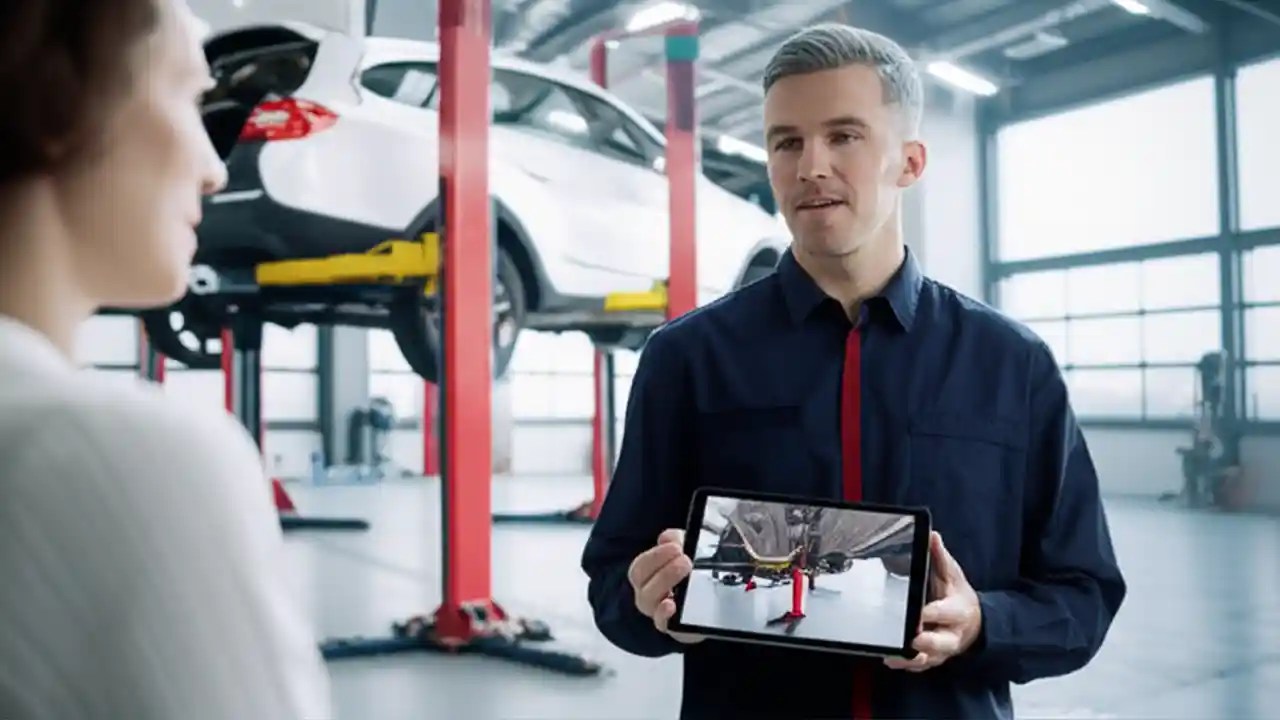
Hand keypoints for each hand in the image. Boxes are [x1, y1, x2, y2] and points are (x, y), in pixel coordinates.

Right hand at [627, 529, 703, 644]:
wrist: (710, 603)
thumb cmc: (691, 573)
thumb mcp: (686, 550)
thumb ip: (676, 540)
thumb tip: (667, 538)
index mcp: (646, 575)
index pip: (640, 566)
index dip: (655, 556)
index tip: (676, 547)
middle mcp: (647, 595)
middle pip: (641, 582)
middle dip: (663, 569)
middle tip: (685, 560)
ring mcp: (658, 613)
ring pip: (648, 602)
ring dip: (664, 583)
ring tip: (685, 571)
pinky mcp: (674, 628)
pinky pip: (662, 624)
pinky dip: (663, 615)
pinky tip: (671, 605)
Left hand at [884, 531, 981, 671]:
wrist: (973, 622)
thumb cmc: (957, 595)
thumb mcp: (953, 575)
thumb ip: (940, 557)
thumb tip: (932, 534)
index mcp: (957, 610)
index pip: (945, 612)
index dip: (932, 614)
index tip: (920, 613)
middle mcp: (951, 634)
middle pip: (940, 643)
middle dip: (925, 642)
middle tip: (909, 638)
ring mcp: (942, 649)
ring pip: (928, 659)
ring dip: (911, 658)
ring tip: (893, 655)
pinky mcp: (933, 658)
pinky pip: (919, 666)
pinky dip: (906, 664)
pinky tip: (890, 658)